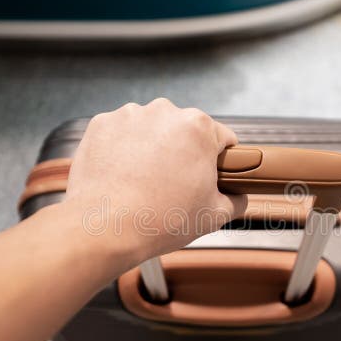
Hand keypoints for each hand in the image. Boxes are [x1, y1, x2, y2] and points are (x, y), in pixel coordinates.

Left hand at [64, 98, 246, 262]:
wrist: (104, 228)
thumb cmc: (160, 221)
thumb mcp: (214, 216)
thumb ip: (236, 200)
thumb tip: (239, 197)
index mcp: (198, 127)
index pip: (222, 137)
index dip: (219, 160)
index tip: (209, 176)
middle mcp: (165, 111)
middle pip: (184, 130)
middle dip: (182, 153)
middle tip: (173, 186)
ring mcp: (130, 115)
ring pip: (151, 130)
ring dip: (151, 148)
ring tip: (144, 183)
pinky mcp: (101, 124)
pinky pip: (121, 134)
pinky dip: (123, 150)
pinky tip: (123, 176)